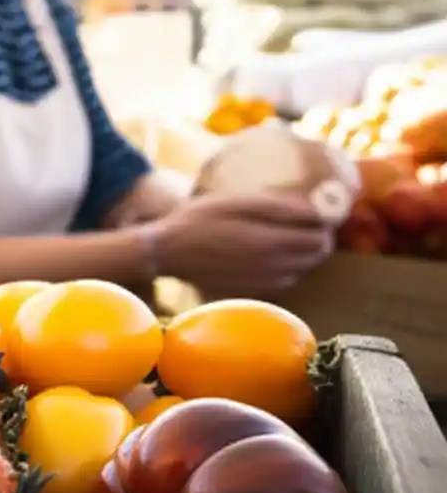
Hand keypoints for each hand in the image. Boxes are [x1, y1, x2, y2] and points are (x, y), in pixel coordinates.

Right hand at [153, 192, 333, 297]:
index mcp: (272, 242)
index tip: (316, 214)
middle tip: (302, 225)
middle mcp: (273, 267)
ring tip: (284, 238)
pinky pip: (282, 281)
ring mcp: (262, 283)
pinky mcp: (251, 291)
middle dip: (316, 240)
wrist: (168, 251)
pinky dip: (284, 268)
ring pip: (300, 270)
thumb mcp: (237, 202)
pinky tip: (266, 255)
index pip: (320, 239)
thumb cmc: (199, 219)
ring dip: (301, 255)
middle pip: (315, 258)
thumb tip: (315, 210)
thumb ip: (278, 207)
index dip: (324, 225)